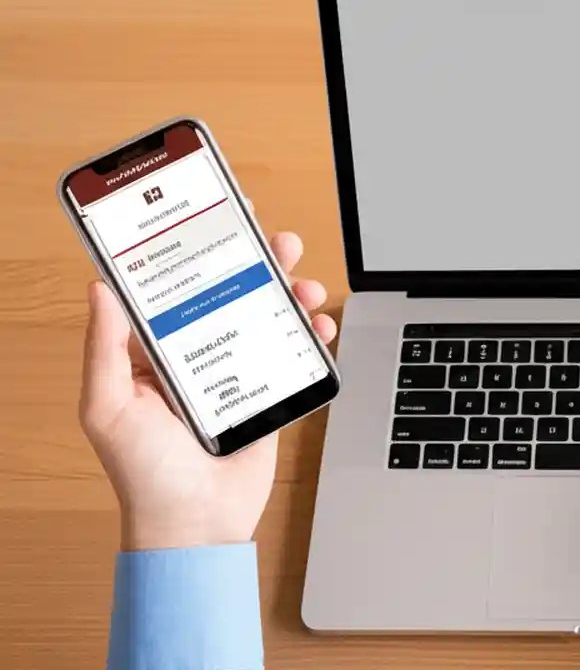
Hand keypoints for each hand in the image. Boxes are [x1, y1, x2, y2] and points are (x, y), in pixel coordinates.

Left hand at [79, 232, 336, 551]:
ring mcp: (234, 372)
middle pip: (230, 291)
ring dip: (288, 292)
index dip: (196, 250)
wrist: (196, 525)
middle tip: (274, 240)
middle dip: (255, 260)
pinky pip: (291, 354)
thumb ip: (104, 347)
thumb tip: (99, 288)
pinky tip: (317, 326)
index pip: (175, 285)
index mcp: (152, 351)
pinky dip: (309, 334)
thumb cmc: (142, 475)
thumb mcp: (107, 407)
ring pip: (266, 316)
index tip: (214, 217)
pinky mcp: (267, 393)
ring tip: (303, 282)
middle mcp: (195, 354)